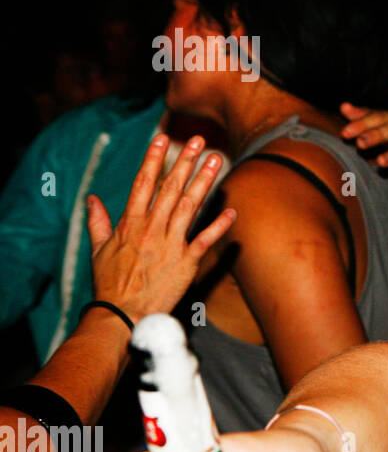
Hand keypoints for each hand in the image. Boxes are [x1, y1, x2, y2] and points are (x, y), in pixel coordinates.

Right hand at [86, 134, 235, 323]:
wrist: (122, 313)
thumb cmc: (110, 283)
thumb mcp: (98, 249)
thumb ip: (98, 222)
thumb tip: (91, 199)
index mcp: (130, 223)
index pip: (143, 183)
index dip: (154, 159)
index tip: (162, 138)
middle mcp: (151, 228)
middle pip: (171, 188)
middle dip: (185, 162)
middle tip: (199, 140)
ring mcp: (170, 244)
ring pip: (190, 206)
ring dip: (204, 182)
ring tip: (216, 161)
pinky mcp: (186, 262)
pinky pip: (205, 239)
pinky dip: (219, 225)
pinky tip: (232, 210)